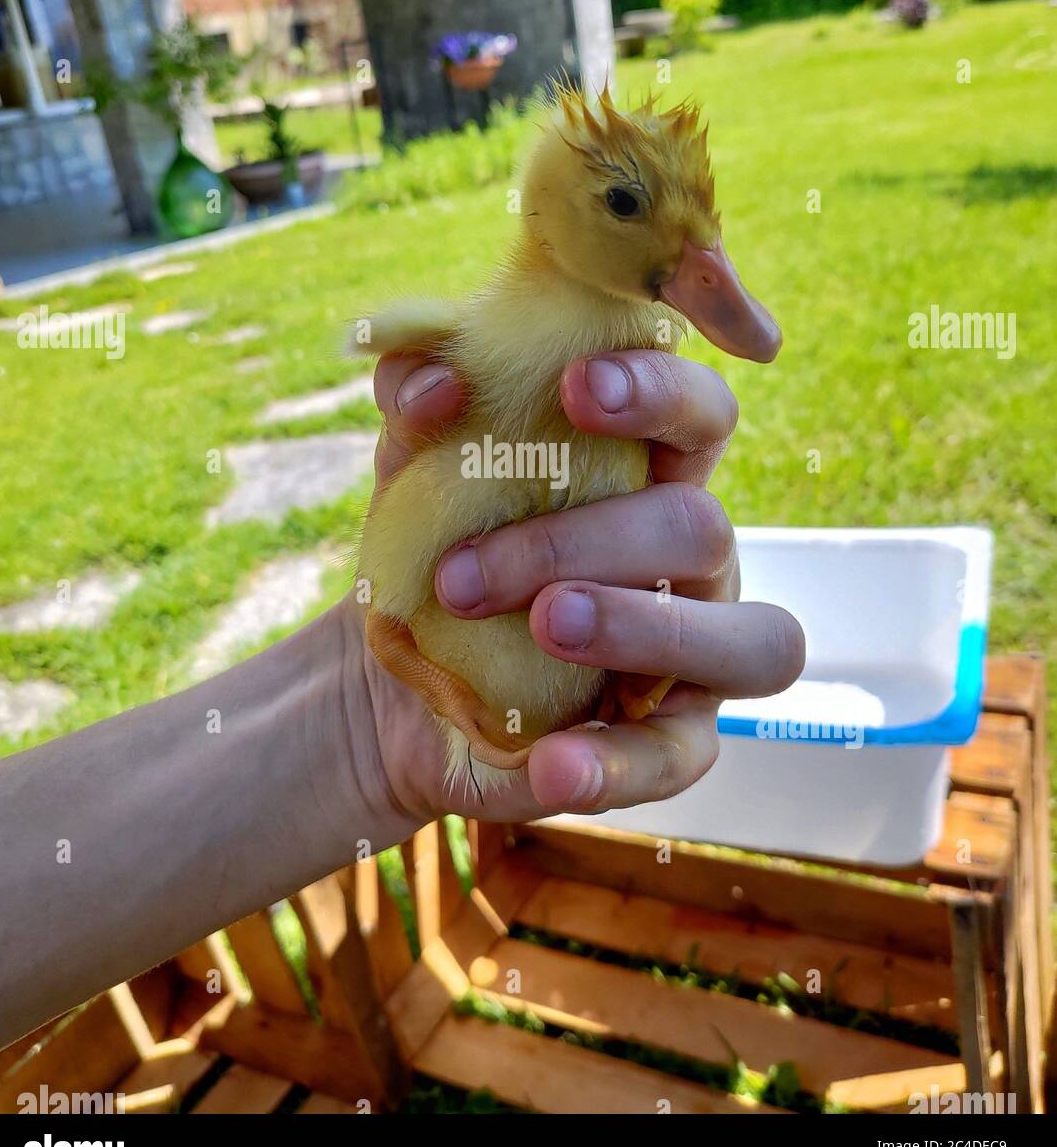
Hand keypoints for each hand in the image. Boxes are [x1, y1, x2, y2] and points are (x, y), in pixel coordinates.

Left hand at [332, 349, 804, 825]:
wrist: (393, 676)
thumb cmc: (432, 553)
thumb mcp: (413, 476)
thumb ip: (420, 416)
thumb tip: (433, 382)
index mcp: (653, 478)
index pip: (701, 416)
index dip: (663, 392)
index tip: (576, 387)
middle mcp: (694, 564)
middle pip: (701, 528)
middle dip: (586, 541)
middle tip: (466, 574)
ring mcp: (699, 659)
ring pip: (752, 641)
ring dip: (648, 629)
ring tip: (547, 626)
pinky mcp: (672, 745)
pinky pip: (677, 759)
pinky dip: (613, 764)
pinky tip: (547, 764)